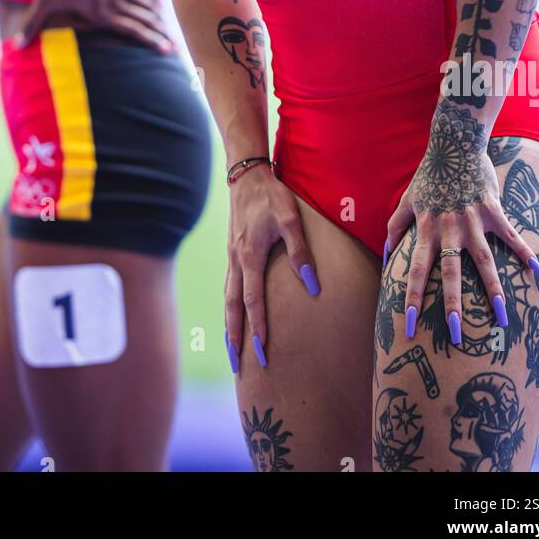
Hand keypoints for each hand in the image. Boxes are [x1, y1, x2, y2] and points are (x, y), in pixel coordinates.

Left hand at [16, 0, 172, 52]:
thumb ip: (33, 24)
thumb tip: (16, 45)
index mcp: (102, 13)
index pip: (131, 31)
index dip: (149, 41)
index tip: (166, 51)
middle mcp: (118, 2)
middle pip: (144, 20)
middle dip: (159, 34)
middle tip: (174, 46)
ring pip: (146, 5)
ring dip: (158, 18)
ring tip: (168, 28)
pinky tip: (159, 2)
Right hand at [224, 164, 319, 371]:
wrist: (246, 174)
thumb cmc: (271, 195)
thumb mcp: (290, 218)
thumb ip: (300, 252)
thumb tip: (312, 285)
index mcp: (250, 256)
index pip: (252, 300)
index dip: (257, 326)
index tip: (260, 352)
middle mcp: (236, 260)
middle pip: (232, 306)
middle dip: (234, 336)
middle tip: (235, 365)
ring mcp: (231, 256)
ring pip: (226, 297)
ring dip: (228, 324)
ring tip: (230, 348)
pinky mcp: (232, 251)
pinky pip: (228, 286)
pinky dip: (228, 306)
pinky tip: (232, 315)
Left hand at [384, 102, 538, 342]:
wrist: (455, 144)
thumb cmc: (430, 174)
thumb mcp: (408, 198)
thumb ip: (396, 225)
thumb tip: (386, 252)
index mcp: (426, 228)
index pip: (416, 269)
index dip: (412, 296)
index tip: (408, 323)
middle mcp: (449, 228)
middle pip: (450, 272)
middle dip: (451, 304)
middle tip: (453, 335)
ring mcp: (472, 221)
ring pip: (484, 261)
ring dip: (493, 290)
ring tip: (503, 318)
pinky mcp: (493, 211)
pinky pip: (512, 237)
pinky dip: (527, 255)